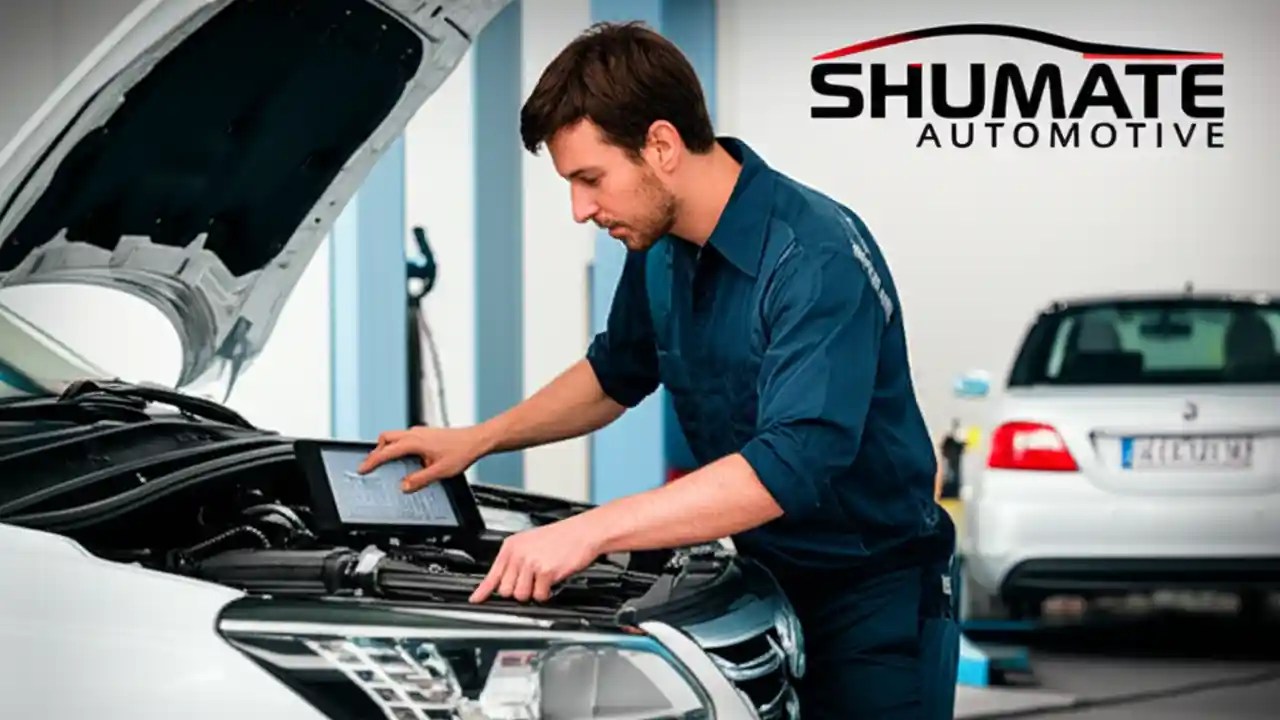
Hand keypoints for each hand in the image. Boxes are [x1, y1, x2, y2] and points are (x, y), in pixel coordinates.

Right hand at [358, 425, 492, 491]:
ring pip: (395, 436)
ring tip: (386, 462)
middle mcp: (415, 433)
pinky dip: (398, 446)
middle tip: (371, 465)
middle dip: (376, 451)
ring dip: (387, 448)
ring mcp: (421, 431)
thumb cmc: (462, 451)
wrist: (477, 440)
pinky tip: (405, 458)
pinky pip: (404, 437)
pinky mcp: (426, 433)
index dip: (372, 461)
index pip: (386, 451)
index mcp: (415, 442)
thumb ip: (419, 480)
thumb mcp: (440, 471)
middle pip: (385, 438)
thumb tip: (404, 487)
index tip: (362, 469)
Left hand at [469, 516, 603, 603]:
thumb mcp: (531, 543)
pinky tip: (552, 581)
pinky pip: (539, 596)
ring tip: (542, 580)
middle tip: (531, 582)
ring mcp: (531, 563)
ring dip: (533, 592)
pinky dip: (546, 593)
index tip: (475, 600)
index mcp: (512, 546)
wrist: (583, 532)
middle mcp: (518, 554)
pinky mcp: (545, 572)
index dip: (483, 591)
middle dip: (518, 591)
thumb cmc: (562, 537)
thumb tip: (505, 581)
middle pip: (506, 590)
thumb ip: (515, 560)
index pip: (493, 574)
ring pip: (521, 595)